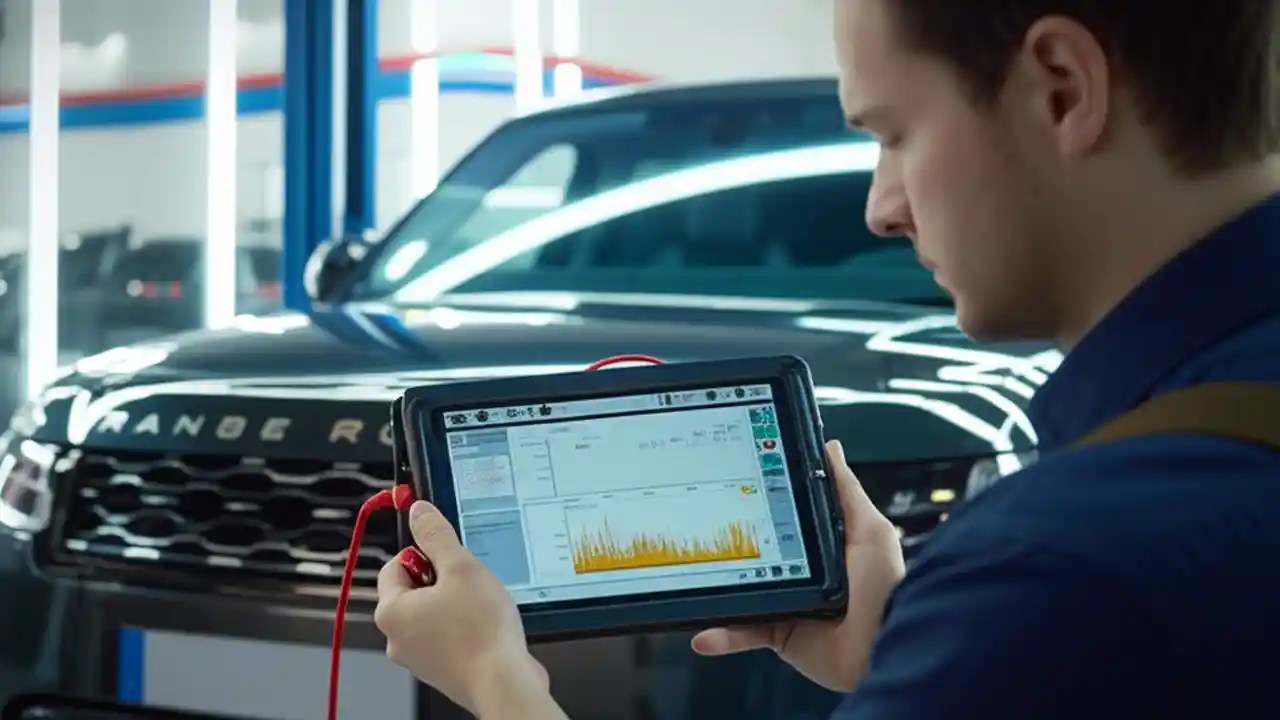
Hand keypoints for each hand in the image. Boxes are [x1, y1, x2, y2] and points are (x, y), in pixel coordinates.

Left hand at [375, 501, 558, 716]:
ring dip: (454, 603)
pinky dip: (464, 627)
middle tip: (468, 581)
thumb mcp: (461, 567)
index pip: (394, 565)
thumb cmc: (481, 631)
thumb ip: (436, 535)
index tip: (447, 556)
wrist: (504, 681)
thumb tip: (418, 512)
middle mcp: (397, 638)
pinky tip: (485, 626)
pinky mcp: (441, 670)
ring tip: (480, 605)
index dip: (423, 554)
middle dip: (442, 581)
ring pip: (432, 613)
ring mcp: (418, 658)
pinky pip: (447, 636)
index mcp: (391, 611)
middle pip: (413, 590)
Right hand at [691, 440, 905, 691]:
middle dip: (724, 541)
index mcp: (820, 544)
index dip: (757, 500)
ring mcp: (785, 601)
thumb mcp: (869, 530)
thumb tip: (831, 448)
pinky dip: (721, 634)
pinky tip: (704, 633)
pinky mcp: (777, 632)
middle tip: (697, 527)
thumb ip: (845, 491)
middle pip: (753, 550)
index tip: (729, 483)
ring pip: (740, 590)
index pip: (781, 515)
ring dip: (714, 589)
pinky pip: (742, 631)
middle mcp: (799, 570)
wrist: (883, 649)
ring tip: (690, 578)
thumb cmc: (884, 588)